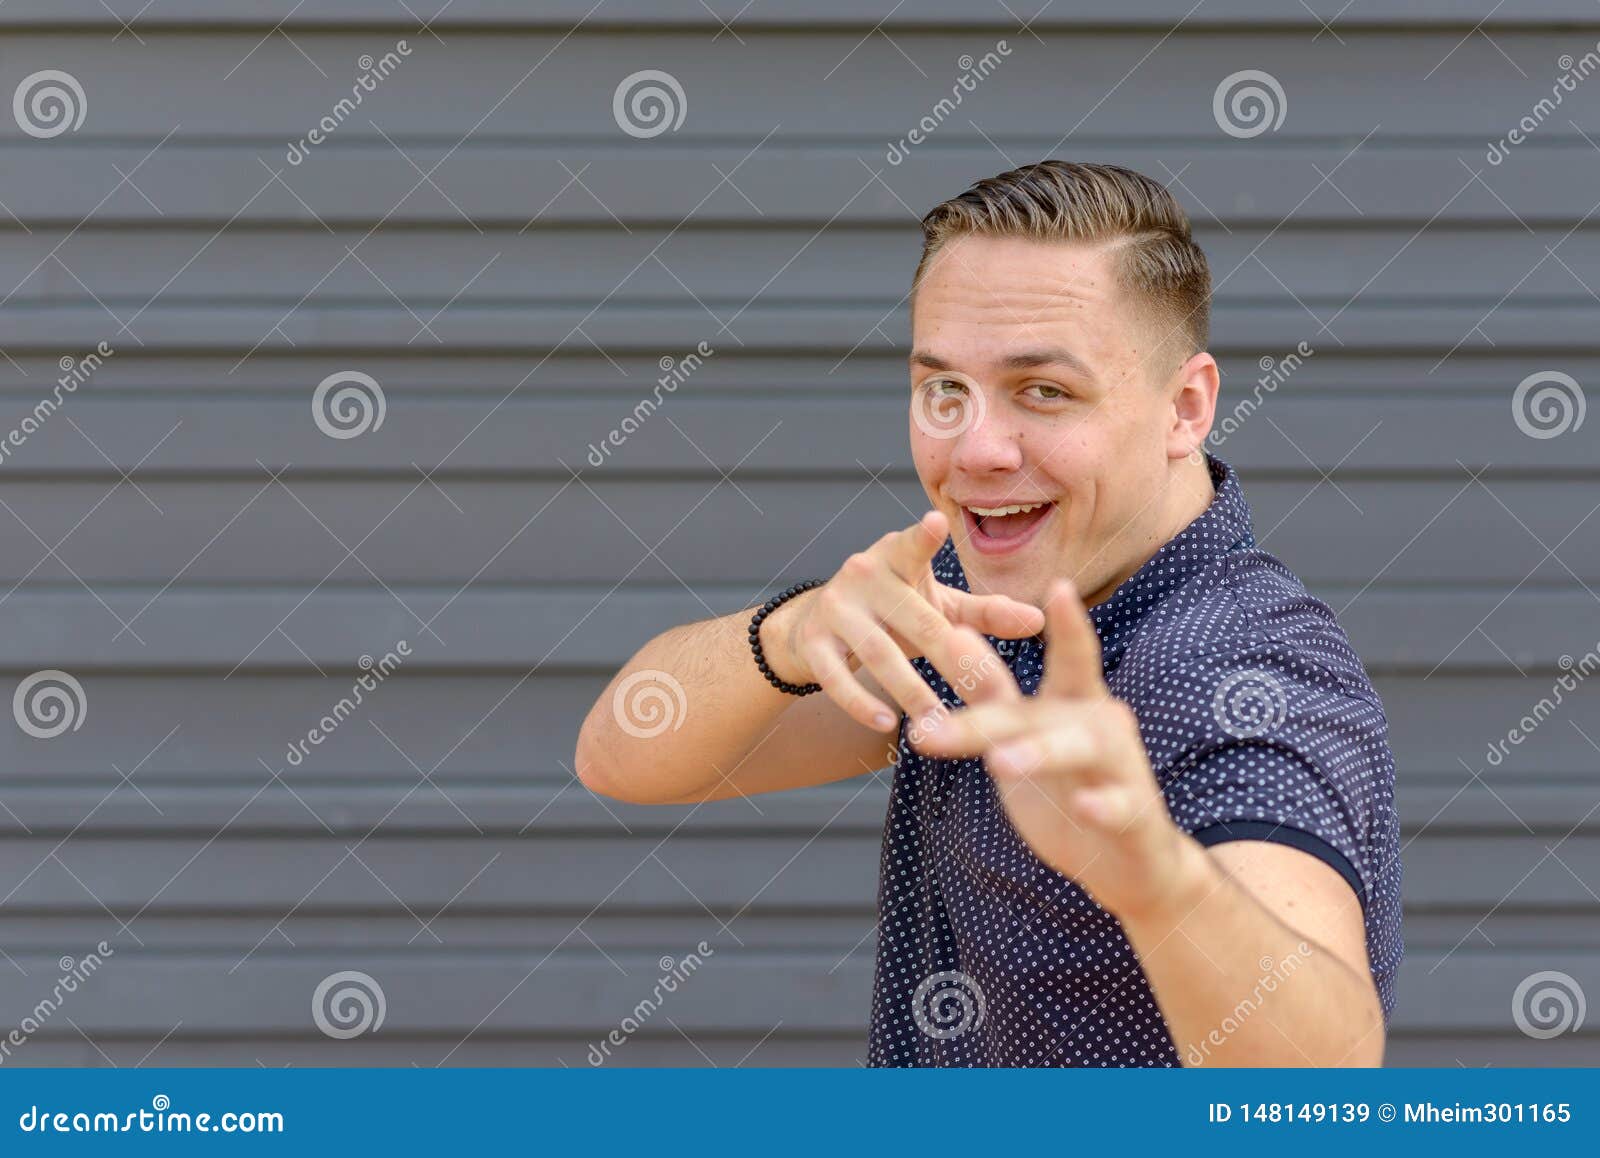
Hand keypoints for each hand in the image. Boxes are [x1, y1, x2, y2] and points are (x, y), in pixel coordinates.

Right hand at [763, 511, 1045, 731]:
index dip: (923, 537)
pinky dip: (861, 702)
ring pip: (879, 653)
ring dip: (912, 690)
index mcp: (897, 558)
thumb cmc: (890, 611)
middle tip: (987, 694)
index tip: (936, 522)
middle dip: (953, 659)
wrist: (810, 626)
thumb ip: (984, 613)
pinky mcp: (813, 644)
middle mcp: (863, 575)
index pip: (913, 546)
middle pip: (916, 620)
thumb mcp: (935, 604)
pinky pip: (837, 678)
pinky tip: (887, 723)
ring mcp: (835, 609)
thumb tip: (1040, 620)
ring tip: (941, 723)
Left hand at [914, 578, 1201, 922]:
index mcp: (1076, 704)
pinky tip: (1085, 808)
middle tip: (930, 732)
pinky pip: (1117, 808)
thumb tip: (957, 633)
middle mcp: (1102, 726)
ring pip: (1083, 750)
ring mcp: (1123, 769)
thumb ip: (992, 691)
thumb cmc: (1070, 788)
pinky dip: (1102, 806)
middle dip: (988, 722)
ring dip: (1042, 753)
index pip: (1070, 658)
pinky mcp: (1133, 815)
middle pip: (1042, 714)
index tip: (1061, 585)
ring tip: (1001, 762)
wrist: (1126, 863)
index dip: (1068, 624)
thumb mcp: (1022, 736)